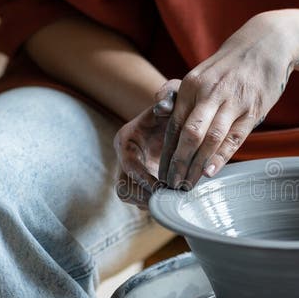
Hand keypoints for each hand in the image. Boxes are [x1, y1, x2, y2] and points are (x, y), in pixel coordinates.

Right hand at [114, 80, 180, 207]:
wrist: (175, 116)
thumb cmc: (174, 104)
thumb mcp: (173, 93)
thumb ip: (168, 95)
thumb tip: (163, 108)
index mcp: (126, 138)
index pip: (128, 165)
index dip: (143, 178)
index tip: (163, 186)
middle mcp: (124, 158)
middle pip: (123, 188)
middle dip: (144, 197)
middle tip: (168, 201)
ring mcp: (131, 172)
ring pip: (131, 198)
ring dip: (150, 203)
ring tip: (173, 202)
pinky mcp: (140, 182)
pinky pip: (142, 201)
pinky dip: (156, 204)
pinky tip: (175, 201)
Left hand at [158, 12, 298, 188]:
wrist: (267, 43)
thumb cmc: (230, 65)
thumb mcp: (201, 72)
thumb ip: (183, 96)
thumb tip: (162, 115)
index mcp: (192, 85)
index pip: (175, 124)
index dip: (168, 151)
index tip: (163, 172)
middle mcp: (210, 92)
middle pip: (190, 134)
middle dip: (179, 163)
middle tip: (173, 185)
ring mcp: (233, 101)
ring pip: (211, 138)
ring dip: (198, 165)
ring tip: (189, 184)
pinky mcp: (254, 108)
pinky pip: (234, 137)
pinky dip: (221, 156)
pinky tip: (210, 171)